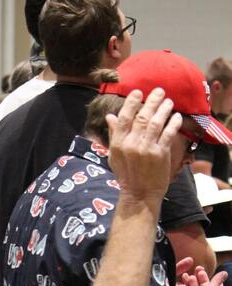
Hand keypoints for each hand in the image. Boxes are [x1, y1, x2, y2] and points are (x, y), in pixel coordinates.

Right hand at [107, 88, 181, 203]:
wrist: (139, 193)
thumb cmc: (126, 174)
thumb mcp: (114, 154)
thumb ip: (114, 134)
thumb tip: (110, 116)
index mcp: (119, 143)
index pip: (125, 117)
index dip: (132, 103)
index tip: (138, 92)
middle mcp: (132, 144)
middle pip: (142, 117)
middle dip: (152, 101)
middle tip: (159, 91)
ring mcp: (147, 148)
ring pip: (156, 123)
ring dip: (164, 109)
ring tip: (169, 101)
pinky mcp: (160, 154)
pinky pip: (168, 134)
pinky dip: (173, 123)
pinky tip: (176, 116)